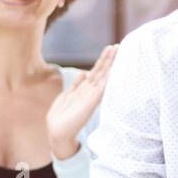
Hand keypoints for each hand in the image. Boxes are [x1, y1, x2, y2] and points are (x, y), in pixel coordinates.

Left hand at [47, 44, 115, 158]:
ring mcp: (91, 97)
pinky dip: (107, 79)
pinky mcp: (90, 103)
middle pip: (102, 71)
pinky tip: (113, 70)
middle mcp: (90, 91)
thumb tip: (83, 73)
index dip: (103, 60)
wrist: (58, 132)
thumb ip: (75, 85)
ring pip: (103, 77)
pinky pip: (101, 88)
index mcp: (84, 89)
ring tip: (117, 52)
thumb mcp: (67, 96)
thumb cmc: (62, 117)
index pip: (96, 71)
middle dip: (109, 58)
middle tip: (119, 45)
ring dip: (110, 64)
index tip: (111, 48)